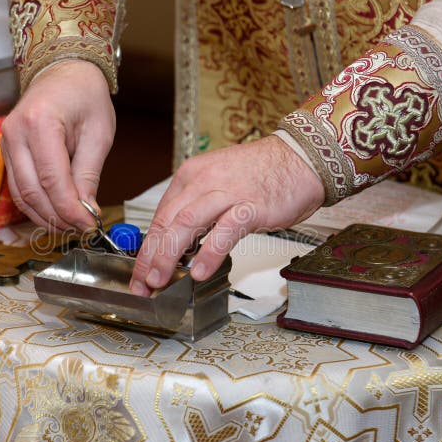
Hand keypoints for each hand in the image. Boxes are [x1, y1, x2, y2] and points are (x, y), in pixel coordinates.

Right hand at [1, 60, 114, 230]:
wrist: (65, 71)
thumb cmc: (86, 96)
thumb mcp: (99, 133)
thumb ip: (89, 174)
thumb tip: (86, 211)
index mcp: (40, 122)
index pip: (52, 180)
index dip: (70, 209)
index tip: (90, 225)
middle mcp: (15, 132)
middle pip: (32, 191)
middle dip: (58, 217)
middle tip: (83, 230)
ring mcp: (5, 141)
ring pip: (21, 194)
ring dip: (46, 216)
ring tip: (72, 226)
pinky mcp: (6, 150)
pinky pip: (18, 186)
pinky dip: (36, 205)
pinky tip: (56, 213)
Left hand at [130, 135, 324, 295]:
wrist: (301, 158)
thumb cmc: (263, 174)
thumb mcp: (218, 183)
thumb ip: (197, 208)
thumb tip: (178, 242)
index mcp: (192, 175)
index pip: (160, 215)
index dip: (147, 247)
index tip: (140, 270)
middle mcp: (204, 181)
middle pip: (166, 221)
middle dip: (150, 256)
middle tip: (142, 283)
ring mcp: (226, 192)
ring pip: (185, 224)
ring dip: (168, 255)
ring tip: (159, 280)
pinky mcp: (250, 206)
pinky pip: (224, 231)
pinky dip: (209, 253)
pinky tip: (199, 271)